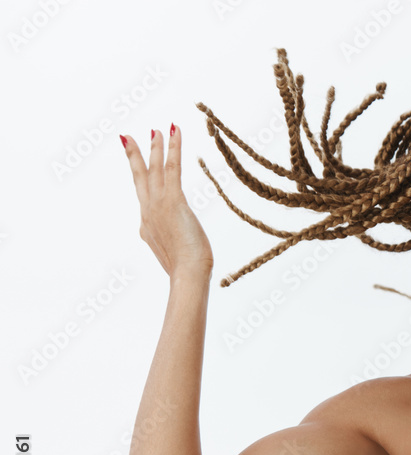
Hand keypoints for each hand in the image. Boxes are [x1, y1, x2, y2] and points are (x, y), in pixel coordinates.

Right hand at [122, 125, 213, 278]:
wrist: (187, 274)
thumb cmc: (186, 271)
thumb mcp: (173, 256)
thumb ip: (171, 245)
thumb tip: (177, 245)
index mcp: (147, 226)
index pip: (144, 198)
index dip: (142, 181)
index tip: (138, 168)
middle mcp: (148, 212)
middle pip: (139, 178)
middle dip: (135, 156)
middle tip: (128, 138)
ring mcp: (158, 205)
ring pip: (154, 169)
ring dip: (155, 147)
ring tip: (156, 129)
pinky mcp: (173, 200)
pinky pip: (172, 167)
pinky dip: (173, 148)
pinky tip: (174, 132)